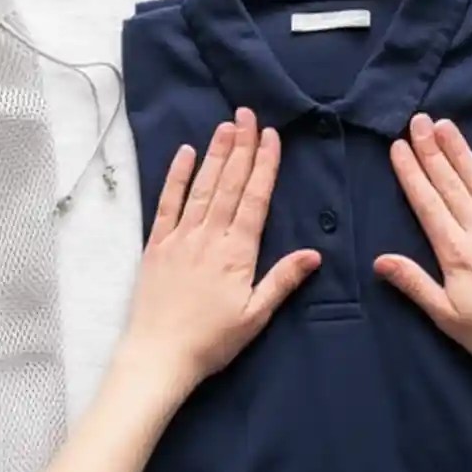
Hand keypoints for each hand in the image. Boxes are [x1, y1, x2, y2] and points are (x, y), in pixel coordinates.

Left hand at [117, 108, 321, 401]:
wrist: (159, 356)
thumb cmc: (212, 341)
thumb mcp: (256, 315)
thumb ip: (283, 280)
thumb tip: (315, 253)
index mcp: (237, 252)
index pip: (254, 199)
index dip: (264, 166)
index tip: (271, 136)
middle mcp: (209, 236)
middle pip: (229, 184)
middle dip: (241, 147)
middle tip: (248, 115)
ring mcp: (180, 237)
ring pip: (201, 187)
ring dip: (215, 154)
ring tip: (226, 126)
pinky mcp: (156, 245)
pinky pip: (167, 203)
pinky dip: (176, 177)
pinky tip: (184, 154)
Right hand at [374, 114, 471, 388]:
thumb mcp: (446, 315)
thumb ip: (414, 283)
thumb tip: (380, 260)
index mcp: (456, 252)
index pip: (427, 204)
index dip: (411, 174)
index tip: (398, 147)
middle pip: (451, 185)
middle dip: (431, 151)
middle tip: (417, 121)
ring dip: (462, 151)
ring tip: (445, 125)